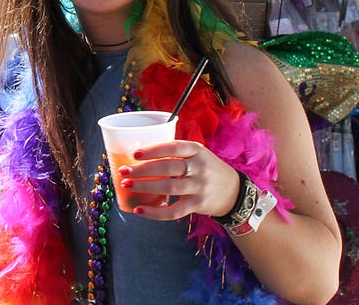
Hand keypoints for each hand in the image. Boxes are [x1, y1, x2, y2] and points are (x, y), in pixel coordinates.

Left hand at [115, 140, 241, 221]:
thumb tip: (140, 154)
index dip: (153, 149)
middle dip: (143, 170)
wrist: (234, 192)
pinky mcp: (198, 205)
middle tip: (124, 172)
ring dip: (145, 186)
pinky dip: (155, 212)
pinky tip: (140, 210)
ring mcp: (200, 187)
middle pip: (168, 167)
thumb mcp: (199, 154)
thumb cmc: (208, 169)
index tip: (135, 154)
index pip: (173, 147)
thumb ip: (177, 153)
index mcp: (197, 150)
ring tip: (127, 186)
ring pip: (168, 187)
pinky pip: (174, 211)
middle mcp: (200, 167)